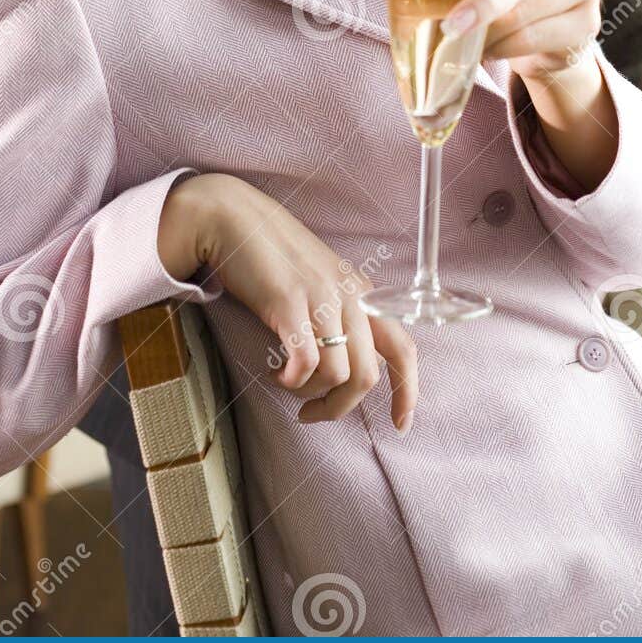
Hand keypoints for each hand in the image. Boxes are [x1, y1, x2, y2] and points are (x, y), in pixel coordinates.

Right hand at [157, 173, 416, 432]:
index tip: (400, 424)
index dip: (407, 391)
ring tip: (288, 385)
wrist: (234, 218)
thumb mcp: (321, 282)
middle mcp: (350, 295)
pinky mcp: (289, 302)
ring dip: (311, 395)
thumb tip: (341, 369)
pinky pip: (304, 362)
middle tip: (312, 413)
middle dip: (340, 407)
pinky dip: (291, 380)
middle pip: (368, 374)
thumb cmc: (274, 256)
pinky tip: (276, 374)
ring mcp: (321, 297)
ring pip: (338, 374)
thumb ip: (338, 315)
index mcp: (362, 293)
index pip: (403, 347)